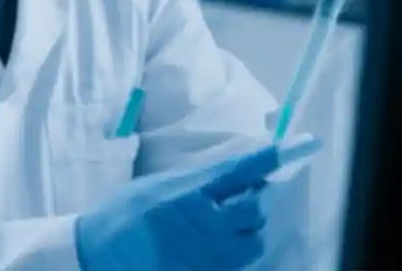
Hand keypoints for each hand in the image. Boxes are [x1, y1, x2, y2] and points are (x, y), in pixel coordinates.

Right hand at [75, 140, 320, 270]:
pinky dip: (230, 258)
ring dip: (246, 236)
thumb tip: (239, 176)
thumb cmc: (125, 213)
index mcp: (186, 192)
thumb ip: (198, 183)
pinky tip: (210, 252)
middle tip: (236, 205)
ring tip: (222, 232)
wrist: (96, 251)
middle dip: (252, 208)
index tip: (305, 143)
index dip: (272, 158)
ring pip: (252, 245)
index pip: (239, 170)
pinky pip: (234, 267)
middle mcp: (199, 222)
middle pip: (255, 213)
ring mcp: (202, 254)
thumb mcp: (157, 186)